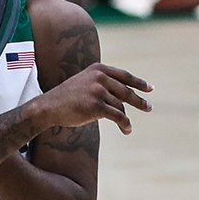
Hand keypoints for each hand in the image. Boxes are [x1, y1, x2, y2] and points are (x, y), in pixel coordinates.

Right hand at [30, 62, 151, 133]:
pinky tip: (126, 130)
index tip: (150, 88)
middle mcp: (100, 78)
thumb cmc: (67, 98)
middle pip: (126, 91)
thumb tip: (123, 96)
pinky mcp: (97, 106)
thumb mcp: (85, 83)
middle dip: (139, 101)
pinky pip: (118, 116)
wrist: (49, 107)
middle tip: (149, 108)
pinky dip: (125, 124)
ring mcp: (98, 91)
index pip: (124, 76)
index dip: (138, 83)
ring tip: (127, 127)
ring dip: (125, 119)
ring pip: (120, 106)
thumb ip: (102, 84)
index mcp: (98, 69)